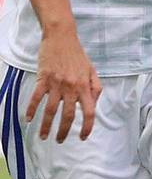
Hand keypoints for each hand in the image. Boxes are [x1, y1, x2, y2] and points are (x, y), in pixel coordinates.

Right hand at [27, 27, 101, 142]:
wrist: (61, 37)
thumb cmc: (77, 54)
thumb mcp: (92, 70)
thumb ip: (95, 88)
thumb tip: (94, 104)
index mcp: (85, 87)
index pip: (89, 112)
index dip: (88, 127)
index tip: (83, 137)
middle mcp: (71, 88)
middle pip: (68, 115)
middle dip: (64, 131)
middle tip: (60, 140)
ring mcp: (56, 84)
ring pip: (50, 110)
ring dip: (46, 125)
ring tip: (44, 136)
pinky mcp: (43, 78)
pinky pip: (36, 97)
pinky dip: (32, 109)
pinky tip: (29, 119)